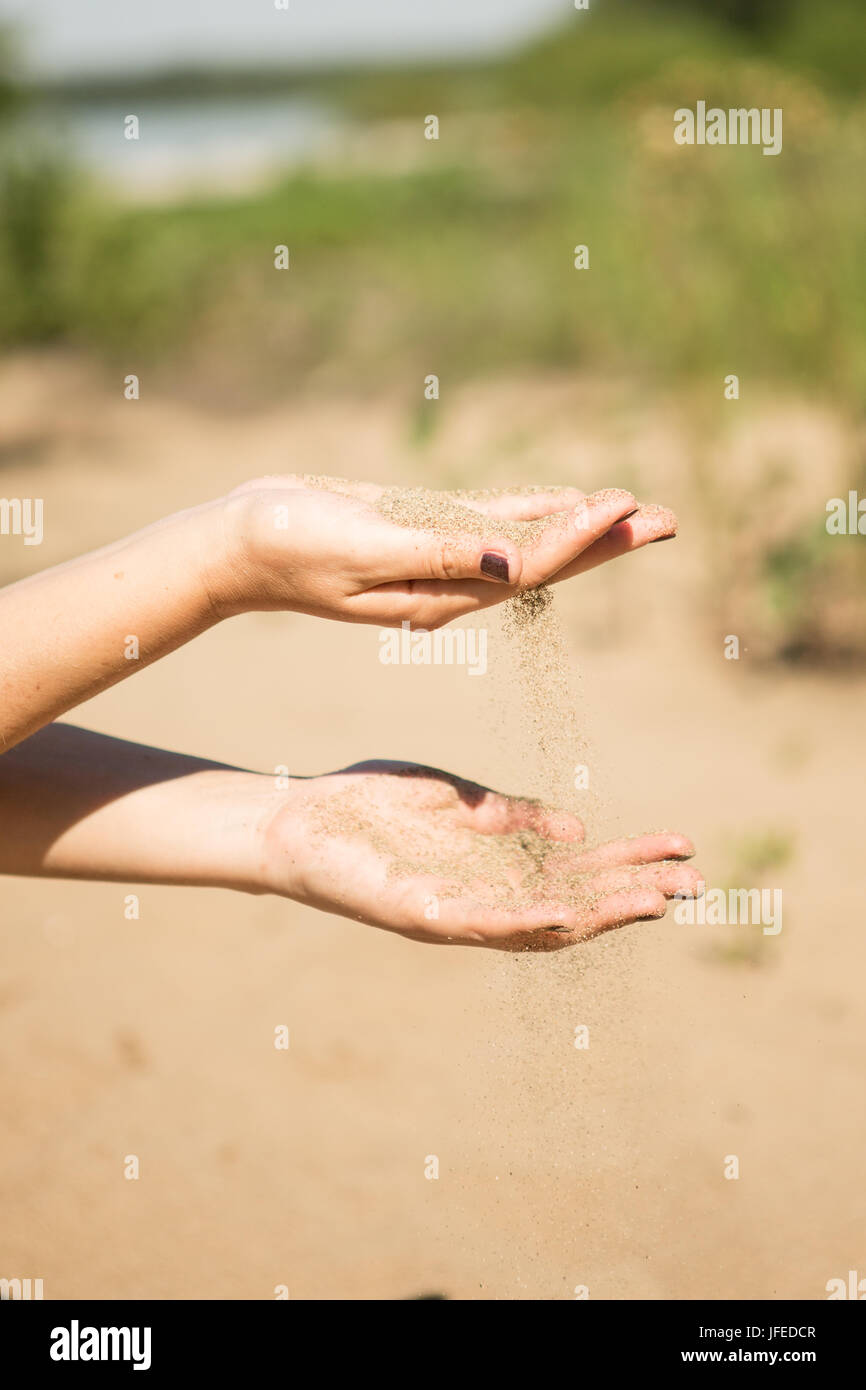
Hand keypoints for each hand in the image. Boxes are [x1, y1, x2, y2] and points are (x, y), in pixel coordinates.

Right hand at [209, 475, 676, 626]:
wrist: (238, 544)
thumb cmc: (290, 545)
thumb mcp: (364, 547)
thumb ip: (438, 554)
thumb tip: (514, 565)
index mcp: (441, 595)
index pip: (529, 569)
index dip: (581, 539)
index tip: (626, 507)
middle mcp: (450, 585)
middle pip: (546, 561)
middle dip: (607, 540)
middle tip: (668, 520)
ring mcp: (437, 561)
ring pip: (526, 540)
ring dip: (581, 525)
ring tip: (635, 509)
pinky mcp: (420, 533)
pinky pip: (490, 524)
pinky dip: (533, 511)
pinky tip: (566, 500)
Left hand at [258, 761, 700, 950]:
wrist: (295, 820)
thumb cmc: (369, 805)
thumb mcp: (457, 799)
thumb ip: (511, 816)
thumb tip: (577, 829)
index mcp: (497, 865)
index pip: (579, 869)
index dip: (630, 859)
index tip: (680, 846)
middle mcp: (486, 896)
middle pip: (574, 901)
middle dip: (632, 892)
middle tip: (692, 885)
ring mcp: (456, 911)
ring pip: (541, 923)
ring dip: (596, 914)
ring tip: (651, 903)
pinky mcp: (419, 916)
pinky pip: (480, 925)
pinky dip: (523, 923)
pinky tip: (562, 915)